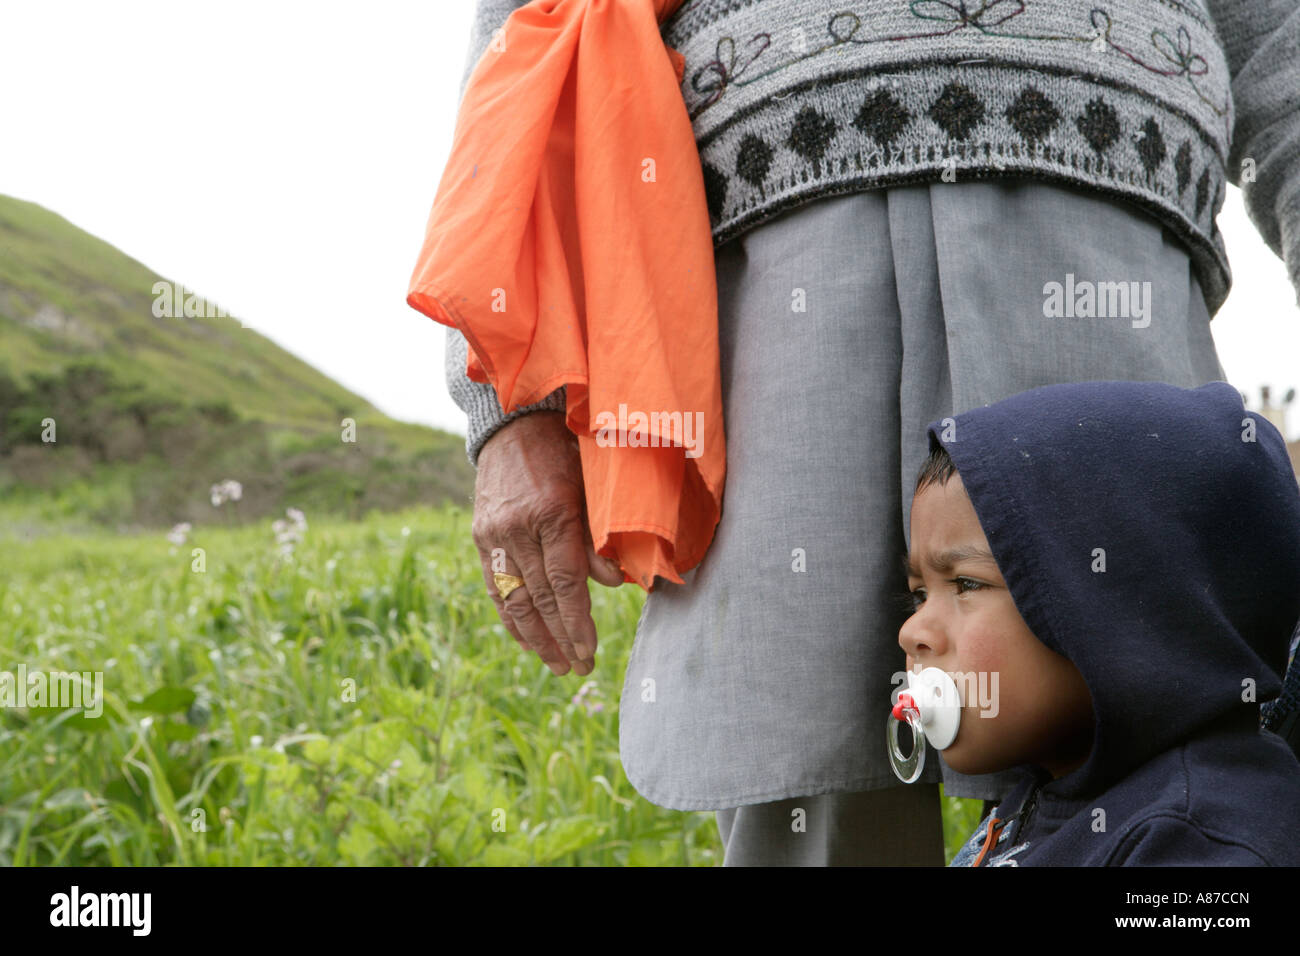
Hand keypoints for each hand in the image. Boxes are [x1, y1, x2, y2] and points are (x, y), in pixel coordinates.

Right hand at [472, 410, 623, 675]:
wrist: (514, 425)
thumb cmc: (566, 452)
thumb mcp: (591, 485)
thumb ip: (599, 535)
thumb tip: (614, 583)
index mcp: (551, 511)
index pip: (564, 580)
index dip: (577, 620)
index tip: (589, 650)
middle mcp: (517, 527)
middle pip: (539, 596)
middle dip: (560, 638)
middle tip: (578, 668)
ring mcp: (493, 534)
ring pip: (513, 598)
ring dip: (535, 637)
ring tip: (555, 664)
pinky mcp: (479, 537)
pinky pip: (494, 587)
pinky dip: (510, 617)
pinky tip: (526, 640)